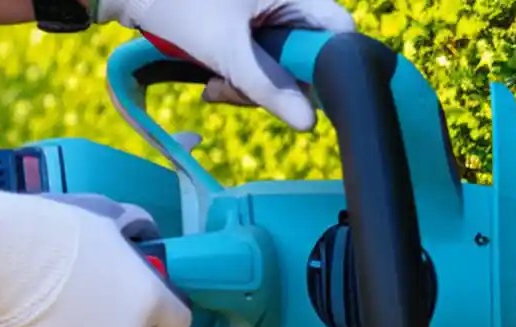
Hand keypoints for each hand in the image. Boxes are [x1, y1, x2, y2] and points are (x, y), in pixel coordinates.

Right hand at [0, 190, 191, 326]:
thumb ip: (136, 229)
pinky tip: (37, 323)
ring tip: (56, 305)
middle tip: (94, 297)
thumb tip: (145, 233)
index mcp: (148, 302)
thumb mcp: (106, 214)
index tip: (148, 303)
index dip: (164, 313)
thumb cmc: (51, 232)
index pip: (178, 323)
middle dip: (126, 323)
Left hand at [93, 0, 356, 129]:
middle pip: (309, 52)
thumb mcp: (224, 49)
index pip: (338, 29)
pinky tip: (213, 82)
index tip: (303, 93)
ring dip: (253, 86)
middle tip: (242, 94)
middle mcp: (284, 0)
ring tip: (217, 88)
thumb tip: (309, 124)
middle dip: (279, 83)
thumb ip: (267, 85)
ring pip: (282, 62)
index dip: (330, 64)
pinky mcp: (245, 26)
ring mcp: (265, 13)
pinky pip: (259, 60)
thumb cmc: (176, 3)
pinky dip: (240, 76)